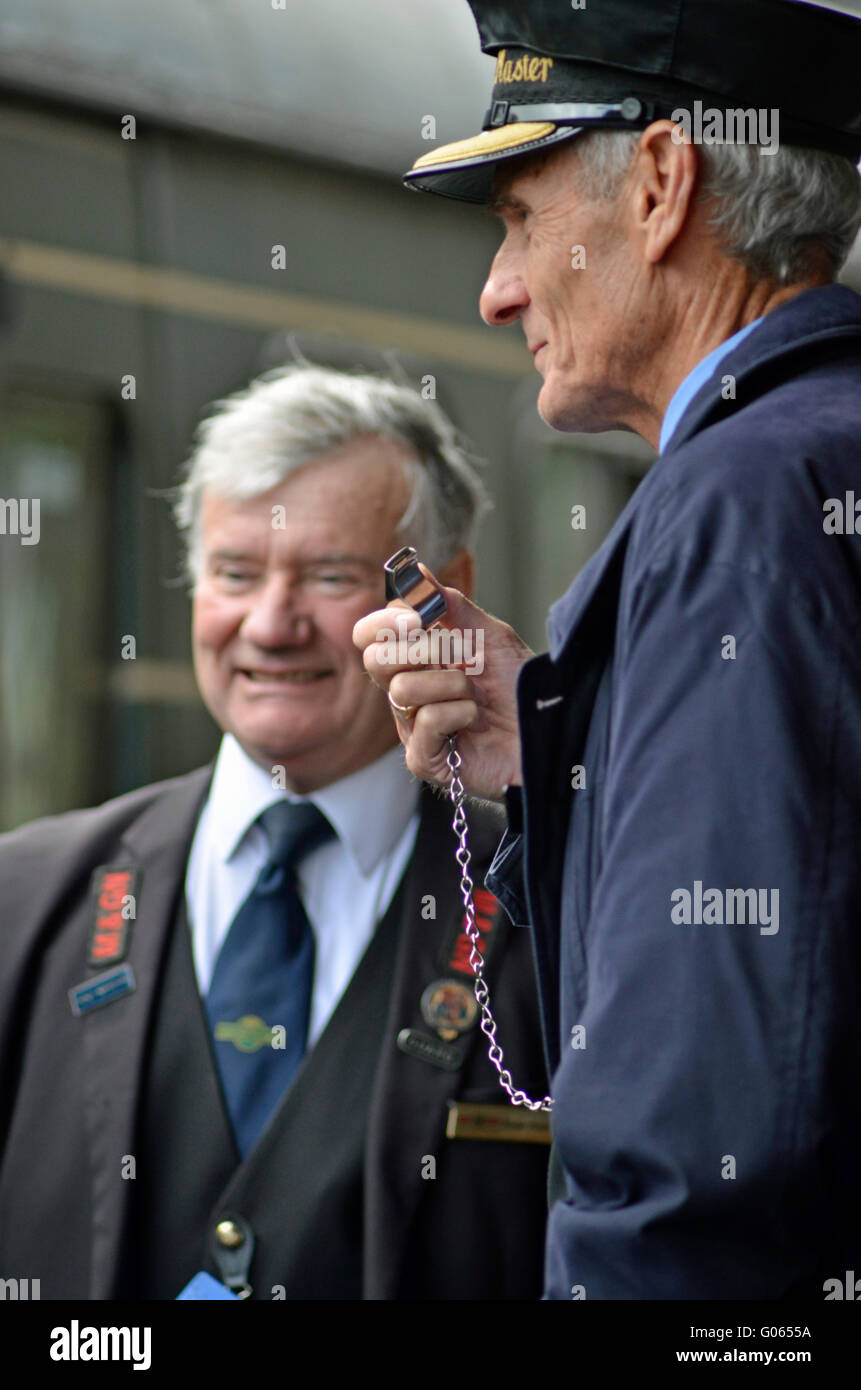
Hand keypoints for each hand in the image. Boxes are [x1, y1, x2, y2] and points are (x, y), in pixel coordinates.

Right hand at [353, 572, 533, 801]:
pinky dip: (459, 712)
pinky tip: (477, 720)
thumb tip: (417, 572)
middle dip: (419, 649)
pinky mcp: (424, 759)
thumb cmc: (519, 688)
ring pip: (402, 689)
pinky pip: (426, 721)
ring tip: (477, 696)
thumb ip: (453, 606)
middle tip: (456, 654)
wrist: (548, 731)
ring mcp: (412, 728)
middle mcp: (407, 693)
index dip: (385, 622)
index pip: (370, 637)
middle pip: (374, 661)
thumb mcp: (490, 636)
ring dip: (451, 684)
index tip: (418, 617)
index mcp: (415, 661)